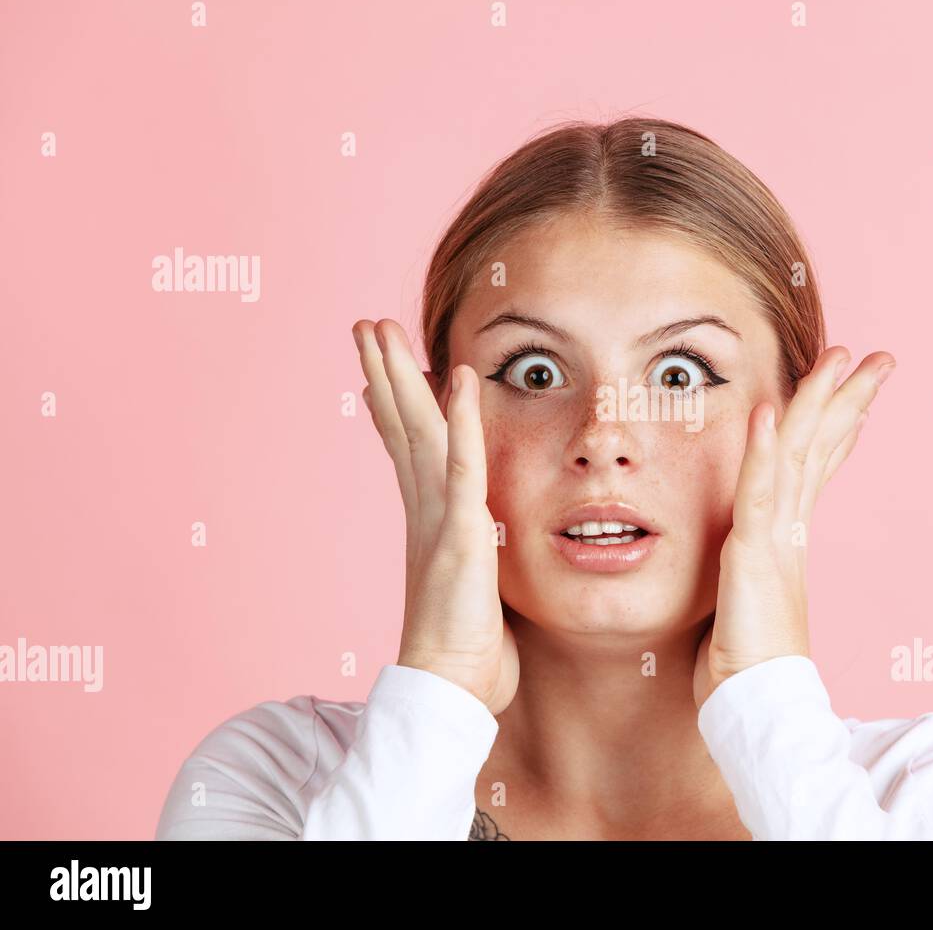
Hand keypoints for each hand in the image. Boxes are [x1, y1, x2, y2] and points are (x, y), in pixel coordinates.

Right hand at [352, 319, 519, 714]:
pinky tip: (458, 377)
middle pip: (400, 427)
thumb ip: (475, 567)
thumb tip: (480, 561)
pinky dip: (461, 418)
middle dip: (383, 373)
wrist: (450, 695)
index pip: (407, 450)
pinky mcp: (460, 534)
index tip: (380, 370)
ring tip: (379, 327)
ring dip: (400, 376)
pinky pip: (462, 464)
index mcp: (430, 523)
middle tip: (364, 325)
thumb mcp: (475, 595)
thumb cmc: (469, 657)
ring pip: (418, 432)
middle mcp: (426, 512)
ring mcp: (438, 519)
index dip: (392, 406)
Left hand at [693, 347, 895, 708]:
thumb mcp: (750, 594)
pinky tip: (767, 411)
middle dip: (850, 399)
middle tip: (881, 358)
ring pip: (798, 453)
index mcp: (791, 533)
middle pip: (823, 447)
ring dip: (819, 402)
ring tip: (844, 359)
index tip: (859, 388)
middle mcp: (791, 526)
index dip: (840, 423)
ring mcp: (777, 536)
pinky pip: (758, 490)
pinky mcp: (755, 552)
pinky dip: (762, 448)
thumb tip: (757, 545)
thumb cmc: (747, 660)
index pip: (820, 463)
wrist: (756, 704)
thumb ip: (757, 561)